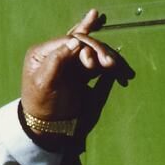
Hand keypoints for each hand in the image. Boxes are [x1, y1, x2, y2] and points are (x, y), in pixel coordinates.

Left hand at [20, 8, 126, 123]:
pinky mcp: (81, 71)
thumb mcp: (45, 83)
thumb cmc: (41, 104)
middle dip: (100, 52)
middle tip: (111, 65)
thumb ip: (57, 61)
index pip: (69, 40)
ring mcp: (71, 61)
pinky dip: (112, 68)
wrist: (47, 124)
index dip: (85, 47)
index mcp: (42, 52)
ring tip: (121, 70)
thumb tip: (75, 41)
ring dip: (109, 58)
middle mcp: (57, 53)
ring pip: (95, 52)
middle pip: (84, 44)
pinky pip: (99, 63)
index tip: (93, 64)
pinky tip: (123, 74)